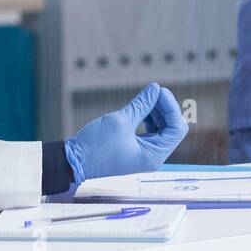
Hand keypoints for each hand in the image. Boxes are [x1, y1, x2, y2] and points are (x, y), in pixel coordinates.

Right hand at [63, 82, 187, 181]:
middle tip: (153, 92)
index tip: (159, 92)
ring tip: (145, 99)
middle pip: (171, 128)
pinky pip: (150, 131)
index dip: (171, 107)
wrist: (73, 162)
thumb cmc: (95, 146)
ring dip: (157, 112)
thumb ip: (141, 104)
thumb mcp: (121, 121)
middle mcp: (153, 157)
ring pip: (162, 128)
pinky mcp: (136, 149)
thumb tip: (155, 88)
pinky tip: (140, 108)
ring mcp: (144, 153)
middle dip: (165, 108)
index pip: (177, 128)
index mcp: (154, 155)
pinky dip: (148, 118)